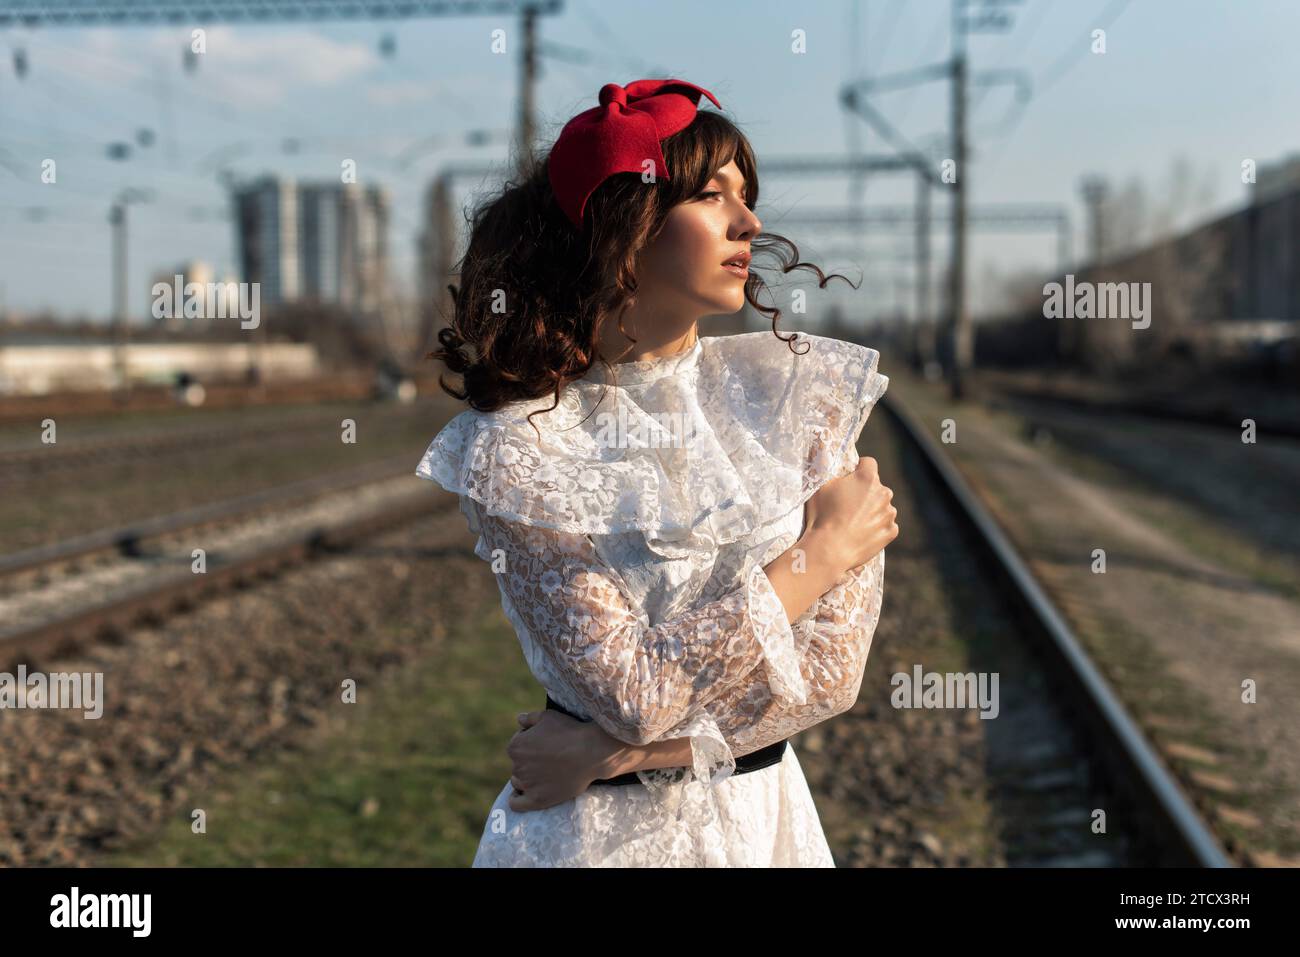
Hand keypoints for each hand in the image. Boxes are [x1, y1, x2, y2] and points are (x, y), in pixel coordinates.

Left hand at [506, 709, 609, 811]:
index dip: (530, 742)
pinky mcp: (537, 800)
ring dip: (526, 778)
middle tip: (549, 758)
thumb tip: (519, 719)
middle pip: (518, 764)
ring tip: (544, 774)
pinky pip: (517, 804)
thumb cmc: (570, 731)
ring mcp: (527, 784)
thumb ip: (529, 718)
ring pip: (518, 782)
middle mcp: (517, 766)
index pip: (517, 745)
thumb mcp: (548, 716)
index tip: (545, 744)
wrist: (591, 752)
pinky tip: (522, 795)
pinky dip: (516, 800)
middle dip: (529, 760)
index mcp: (516, 746)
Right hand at [802, 455, 897, 572]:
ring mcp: (889, 513)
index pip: (868, 463)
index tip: (851, 478)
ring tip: (854, 523)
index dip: (859, 468)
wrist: (830, 549)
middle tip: (849, 505)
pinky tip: (862, 534)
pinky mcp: (891, 531)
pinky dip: (877, 528)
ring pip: (883, 506)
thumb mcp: (821, 486)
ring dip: (873, 510)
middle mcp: (884, 493)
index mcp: (867, 478)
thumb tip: (828, 460)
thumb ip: (831, 472)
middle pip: (877, 487)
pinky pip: (886, 525)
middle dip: (866, 492)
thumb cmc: (823, 515)